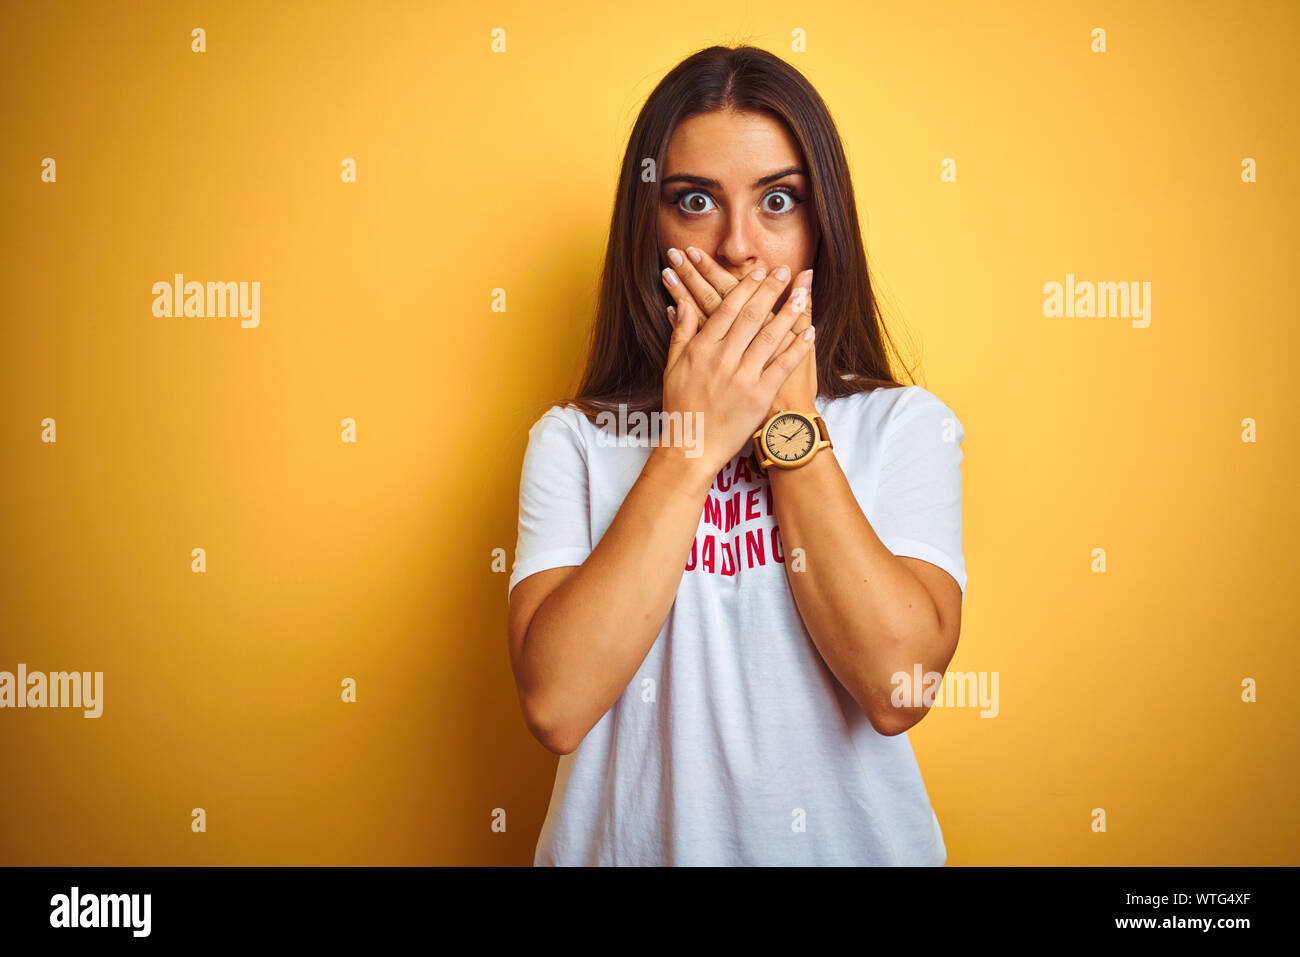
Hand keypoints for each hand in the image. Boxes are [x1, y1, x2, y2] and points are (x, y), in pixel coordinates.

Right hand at [659, 260, 814, 476]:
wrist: (691, 448)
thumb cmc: (681, 408)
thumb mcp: (672, 368)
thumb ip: (680, 333)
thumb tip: (681, 302)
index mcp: (701, 349)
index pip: (727, 309)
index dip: (745, 288)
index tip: (760, 271)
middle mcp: (723, 359)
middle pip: (752, 316)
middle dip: (771, 291)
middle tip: (786, 271)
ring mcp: (743, 377)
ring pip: (770, 336)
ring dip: (789, 312)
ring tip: (803, 293)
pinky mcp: (760, 396)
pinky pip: (783, 366)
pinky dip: (797, 347)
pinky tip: (809, 331)